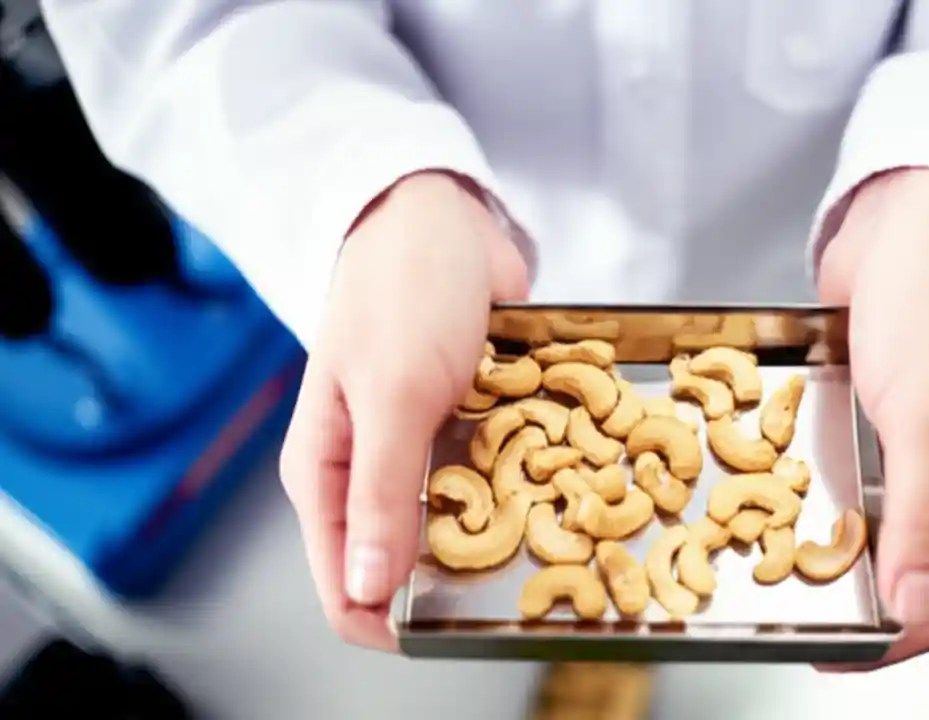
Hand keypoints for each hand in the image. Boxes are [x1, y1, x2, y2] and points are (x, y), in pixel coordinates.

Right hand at [278, 171, 527, 650]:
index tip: (454, 627)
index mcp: (328, 475)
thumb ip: (380, 494)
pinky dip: (523, 482)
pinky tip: (556, 475)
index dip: (389, 625)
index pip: (343, 588)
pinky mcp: (464, 427)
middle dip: (459, 578)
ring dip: (502, 529)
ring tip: (551, 520)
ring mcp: (421, 452)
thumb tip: (367, 592)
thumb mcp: (390, 396)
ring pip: (458, 527)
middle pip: (404, 566)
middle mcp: (369, 474)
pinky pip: (494, 479)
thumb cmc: (401, 294)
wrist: (439, 217)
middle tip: (521, 564)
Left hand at [816, 168, 928, 668]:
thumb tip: (913, 610)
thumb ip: (921, 517)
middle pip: (901, 574)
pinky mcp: (866, 422)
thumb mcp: (927, 418)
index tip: (828, 654)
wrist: (908, 219)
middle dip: (851, 601)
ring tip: (770, 566)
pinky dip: (810, 498)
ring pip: (864, 530)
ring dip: (824, 551)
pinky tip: (772, 502)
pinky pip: (839, 481)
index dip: (891, 641)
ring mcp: (902, 454)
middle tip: (786, 609)